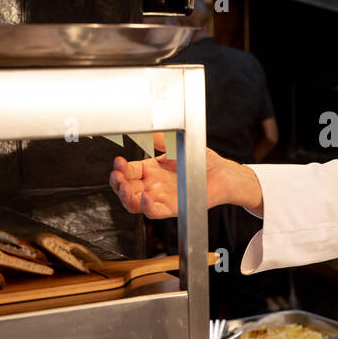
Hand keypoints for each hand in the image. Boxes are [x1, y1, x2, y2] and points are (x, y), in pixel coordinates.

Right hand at [109, 134, 262, 218]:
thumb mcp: (175, 145)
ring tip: (124, 188)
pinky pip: (155, 211)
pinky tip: (144, 198)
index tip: (117, 162)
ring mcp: (161, 197)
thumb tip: (145, 127)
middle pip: (126, 190)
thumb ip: (158, 138)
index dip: (119, 169)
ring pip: (135, 204)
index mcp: (150, 170)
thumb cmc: (200, 160)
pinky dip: (147, 207)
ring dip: (126, 197)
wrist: (221, 172)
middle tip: (116, 176)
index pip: (127, 172)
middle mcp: (152, 185)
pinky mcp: (172, 207)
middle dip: (117, 184)